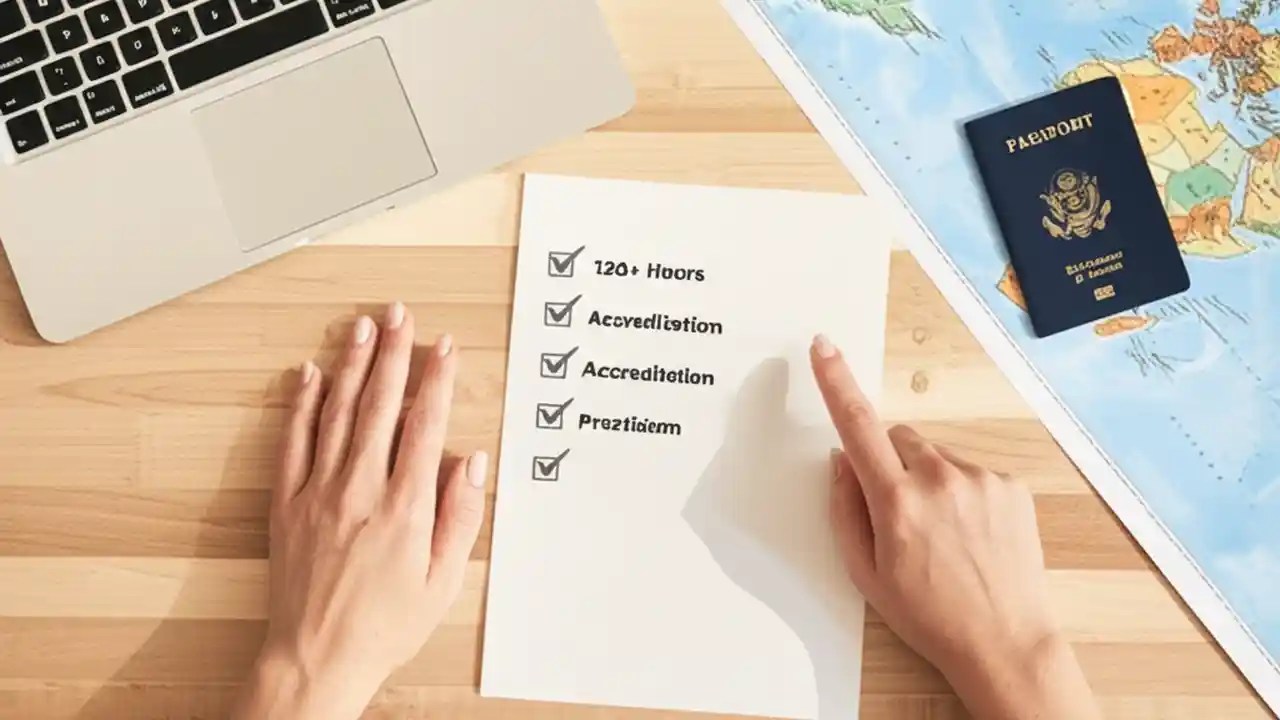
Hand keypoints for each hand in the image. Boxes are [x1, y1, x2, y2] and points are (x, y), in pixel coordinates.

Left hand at [234, 303, 487, 719]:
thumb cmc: (383, 626)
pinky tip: (307, 374)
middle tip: (398, 315)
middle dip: (392, 354)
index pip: (423, 426)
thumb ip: (460, 517)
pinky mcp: (287, 504)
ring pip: (336, 412)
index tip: (443, 348)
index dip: (436, 380)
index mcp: (404, 508)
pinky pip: (292, 441)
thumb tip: (470, 462)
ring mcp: (318, 493)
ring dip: (350, 365)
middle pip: (379, 405)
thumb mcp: (442, 581)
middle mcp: (360, 490)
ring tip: (361, 328)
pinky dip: (300, 404)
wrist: (315, 658)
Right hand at [809, 334, 1099, 719]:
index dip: (836, 382)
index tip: (824, 348)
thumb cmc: (928, 615)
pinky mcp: (1011, 486)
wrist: (1004, 642)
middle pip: (898, 438)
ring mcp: (980, 480)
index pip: (858, 426)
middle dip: (890, 462)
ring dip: (928, 479)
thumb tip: (841, 461)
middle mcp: (940, 480)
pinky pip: (970, 470)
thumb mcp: (865, 572)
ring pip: (935, 455)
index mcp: (896, 502)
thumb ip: (845, 509)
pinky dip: (962, 491)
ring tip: (941, 533)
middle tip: (898, 513)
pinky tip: (969, 533)